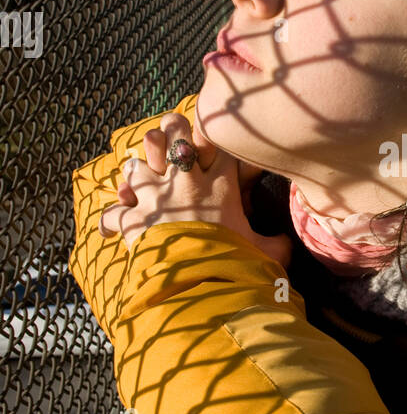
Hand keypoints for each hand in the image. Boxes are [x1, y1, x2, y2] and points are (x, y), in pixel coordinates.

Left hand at [98, 111, 292, 268]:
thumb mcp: (268, 254)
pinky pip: (113, 212)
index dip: (215, 137)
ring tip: (139, 179)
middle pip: (174, 134)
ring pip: (136, 165)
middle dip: (170, 129)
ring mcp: (157, 198)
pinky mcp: (135, 220)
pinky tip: (109, 226)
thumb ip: (278, 244)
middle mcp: (186, 183)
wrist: (203, 284)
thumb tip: (290, 245)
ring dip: (136, 172)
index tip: (213, 142)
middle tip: (171, 138)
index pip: (219, 145)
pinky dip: (110, 219)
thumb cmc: (238, 265)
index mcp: (221, 186)